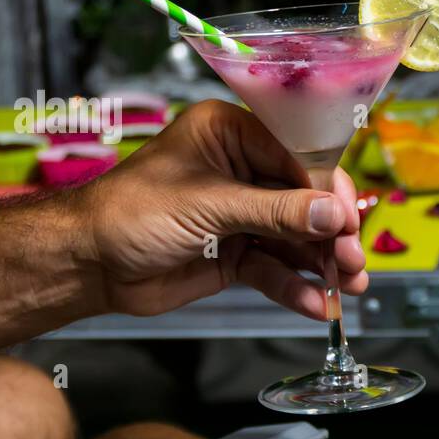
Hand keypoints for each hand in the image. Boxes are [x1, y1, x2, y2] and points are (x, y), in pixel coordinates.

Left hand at [77, 100, 366, 318]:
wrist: (86, 265)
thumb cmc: (130, 213)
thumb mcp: (209, 205)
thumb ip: (275, 212)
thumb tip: (334, 216)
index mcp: (231, 134)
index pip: (298, 156)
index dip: (328, 191)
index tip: (348, 222)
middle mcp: (241, 170)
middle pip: (304, 200)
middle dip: (330, 234)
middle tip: (352, 262)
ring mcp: (240, 215)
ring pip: (295, 238)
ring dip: (322, 264)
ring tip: (348, 287)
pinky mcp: (235, 254)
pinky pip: (275, 269)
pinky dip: (296, 287)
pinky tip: (316, 304)